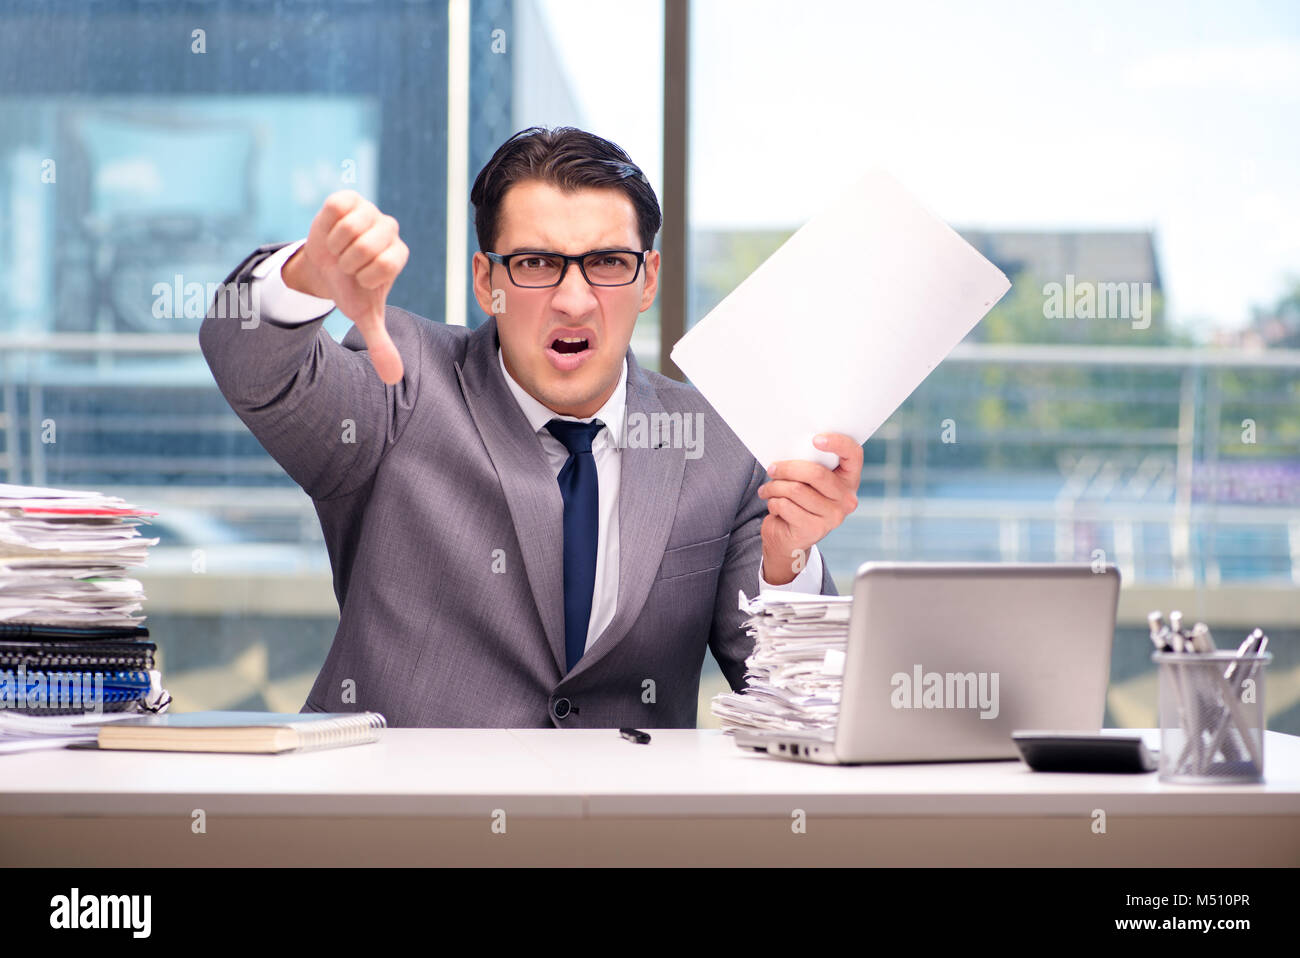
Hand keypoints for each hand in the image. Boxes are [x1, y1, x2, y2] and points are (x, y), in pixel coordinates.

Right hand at [284, 190, 408, 383]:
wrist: (323, 267)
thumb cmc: (348, 289)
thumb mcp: (363, 316)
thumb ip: (380, 343)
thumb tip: (393, 379)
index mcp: (398, 255)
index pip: (387, 262)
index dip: (365, 274)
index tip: (359, 279)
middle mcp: (389, 230)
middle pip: (369, 244)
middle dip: (348, 261)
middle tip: (346, 265)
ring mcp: (370, 211)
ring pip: (351, 227)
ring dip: (336, 245)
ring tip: (338, 251)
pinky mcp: (348, 198)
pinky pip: (337, 207)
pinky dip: (328, 225)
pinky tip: (331, 233)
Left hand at [757, 432, 862, 584]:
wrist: (788, 539)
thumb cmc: (797, 500)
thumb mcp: (807, 481)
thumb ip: (807, 464)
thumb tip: (788, 446)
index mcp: (849, 480)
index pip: (854, 454)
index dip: (838, 443)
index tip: (815, 439)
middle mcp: (847, 499)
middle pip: (816, 473)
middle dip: (787, 468)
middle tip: (771, 468)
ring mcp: (834, 517)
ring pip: (796, 490)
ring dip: (774, 487)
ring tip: (767, 489)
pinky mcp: (815, 530)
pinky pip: (786, 506)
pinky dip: (773, 502)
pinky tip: (773, 504)